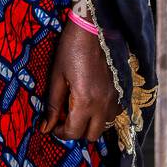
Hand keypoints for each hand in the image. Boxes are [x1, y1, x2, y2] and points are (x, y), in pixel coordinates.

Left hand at [40, 17, 118, 141]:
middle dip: (76, 132)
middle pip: (91, 136)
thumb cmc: (70, 50)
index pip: (74, 133)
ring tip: (78, 110)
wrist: (92, 30)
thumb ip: (53, 105)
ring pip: (104, 126)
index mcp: (85, 102)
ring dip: (91, 124)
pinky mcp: (119, 91)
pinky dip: (102, 115)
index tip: (53, 125)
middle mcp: (102, 105)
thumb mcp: (56, 76)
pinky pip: (113, 114)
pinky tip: (92, 102)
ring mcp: (114, 98)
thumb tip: (46, 128)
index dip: (60, 133)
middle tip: (64, 119)